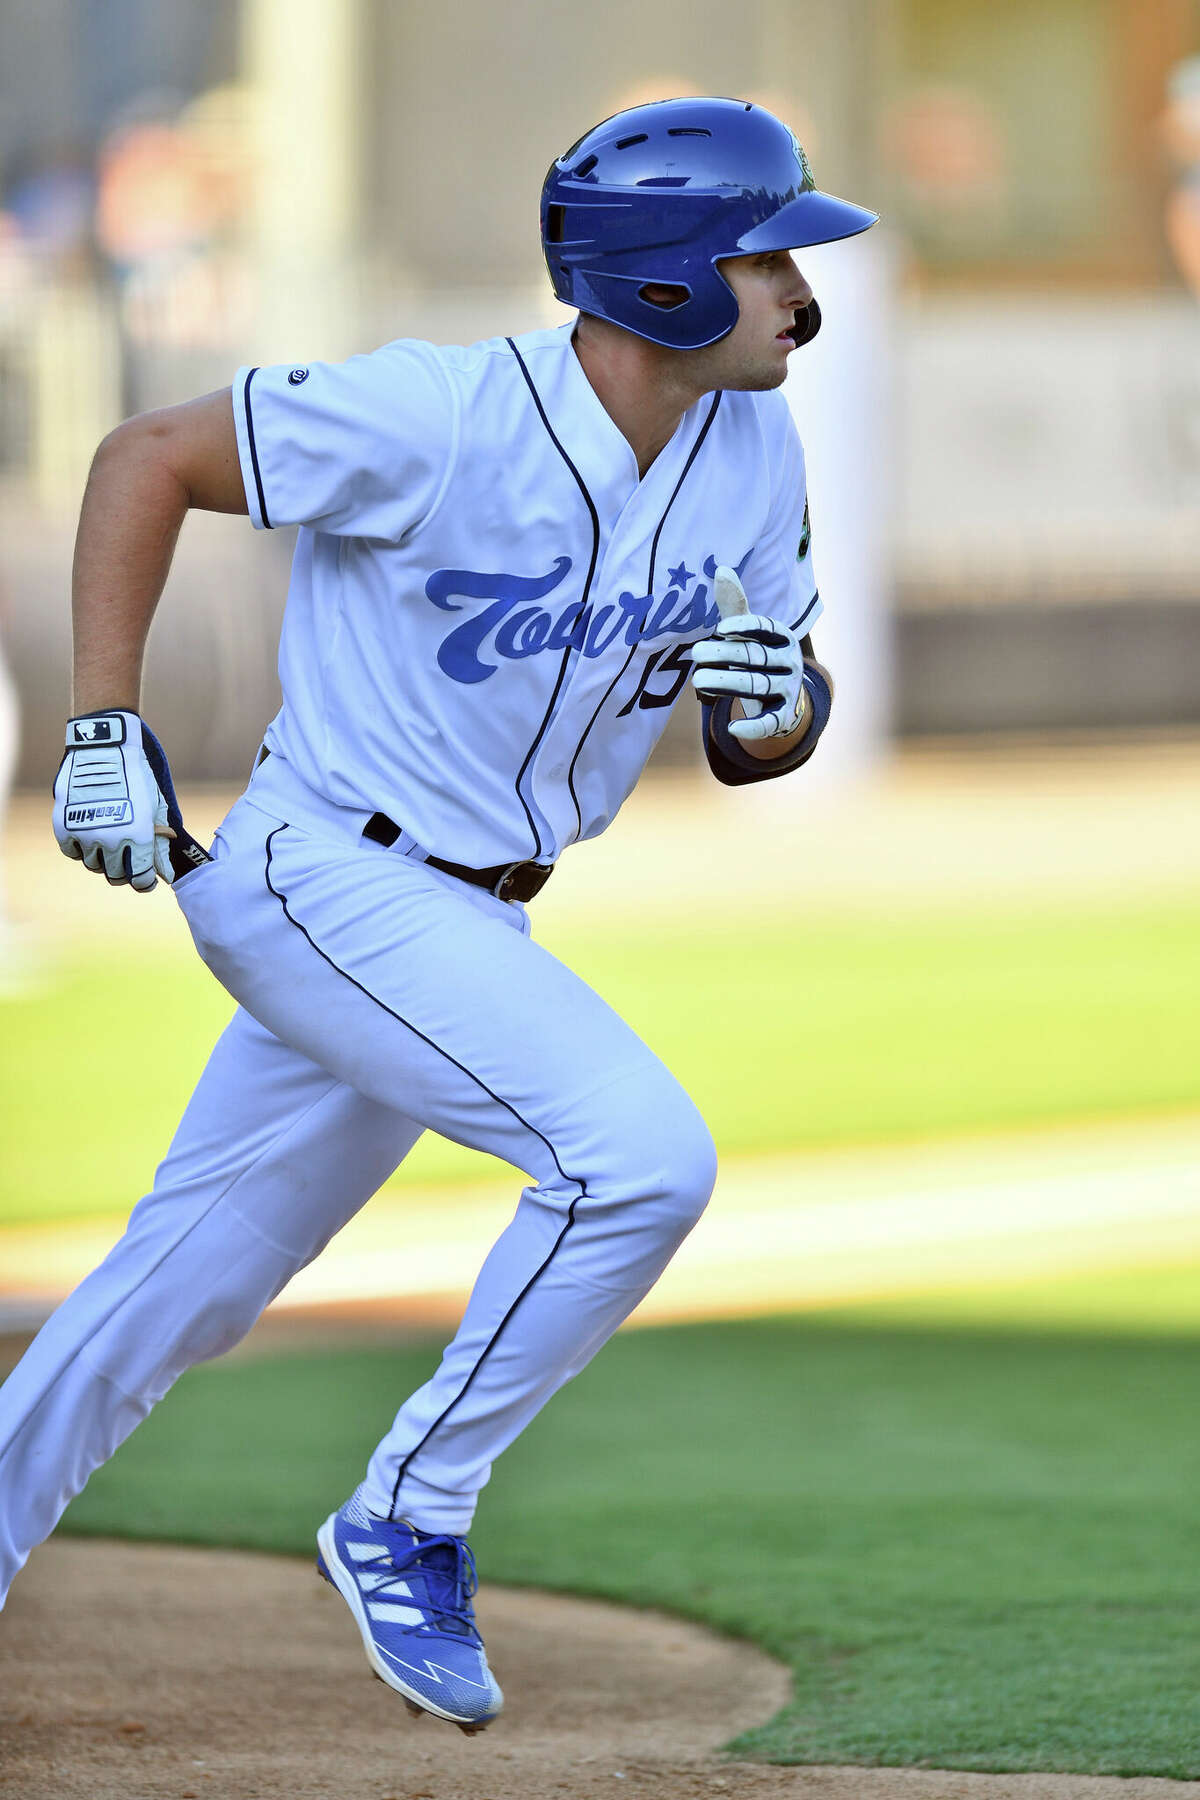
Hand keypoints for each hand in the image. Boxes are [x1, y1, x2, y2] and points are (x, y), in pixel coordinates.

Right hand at [52, 711, 175, 889]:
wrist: (104, 747)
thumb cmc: (136, 775)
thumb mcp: (154, 807)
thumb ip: (157, 842)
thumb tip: (163, 873)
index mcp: (138, 836)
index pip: (139, 878)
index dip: (143, 883)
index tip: (144, 881)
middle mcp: (111, 839)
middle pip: (115, 876)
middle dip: (123, 872)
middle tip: (126, 861)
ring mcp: (85, 833)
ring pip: (93, 865)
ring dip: (102, 859)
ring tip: (108, 843)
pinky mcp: (64, 824)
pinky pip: (72, 851)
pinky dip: (80, 849)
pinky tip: (89, 838)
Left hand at [688, 566, 808, 740]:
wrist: (785, 697)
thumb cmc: (760, 656)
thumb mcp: (749, 633)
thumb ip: (735, 606)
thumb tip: (720, 568)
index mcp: (783, 637)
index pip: (766, 628)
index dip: (745, 627)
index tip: (720, 630)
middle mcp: (790, 661)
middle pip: (755, 657)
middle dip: (725, 655)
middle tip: (695, 653)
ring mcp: (789, 689)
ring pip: (756, 686)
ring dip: (726, 683)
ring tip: (697, 679)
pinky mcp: (784, 716)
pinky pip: (769, 722)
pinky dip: (753, 727)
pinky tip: (733, 728)